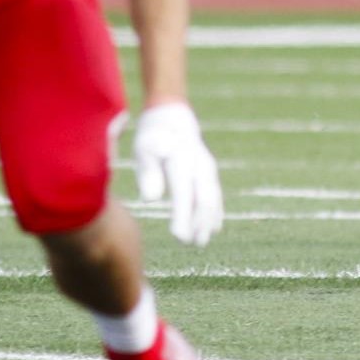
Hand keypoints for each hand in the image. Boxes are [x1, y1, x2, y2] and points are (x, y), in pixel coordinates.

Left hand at [134, 102, 223, 245]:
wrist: (171, 115)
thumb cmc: (151, 137)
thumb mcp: (144, 150)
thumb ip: (148, 173)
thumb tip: (151, 199)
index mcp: (181, 160)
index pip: (184, 193)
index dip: (184, 217)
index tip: (179, 238)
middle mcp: (199, 165)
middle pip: (203, 198)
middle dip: (199, 223)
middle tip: (192, 244)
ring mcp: (207, 168)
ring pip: (212, 198)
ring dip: (208, 221)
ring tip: (202, 241)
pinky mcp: (209, 172)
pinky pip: (215, 194)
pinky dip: (215, 212)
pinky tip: (213, 227)